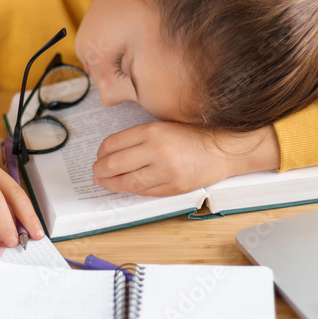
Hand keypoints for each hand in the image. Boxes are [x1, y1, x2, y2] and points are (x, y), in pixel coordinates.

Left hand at [92, 121, 280, 195]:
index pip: (113, 144)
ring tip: (103, 182)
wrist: (222, 149)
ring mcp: (165, 172)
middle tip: (95, 171)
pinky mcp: (172, 188)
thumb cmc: (193, 136)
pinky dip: (130, 190)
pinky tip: (124, 187)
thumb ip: (139, 137)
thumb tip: (110, 152)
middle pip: (114, 164)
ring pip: (126, 182)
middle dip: (100, 170)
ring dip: (110, 184)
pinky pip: (143, 192)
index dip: (100, 152)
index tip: (98, 155)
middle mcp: (156, 151)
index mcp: (152, 131)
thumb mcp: (163, 126)